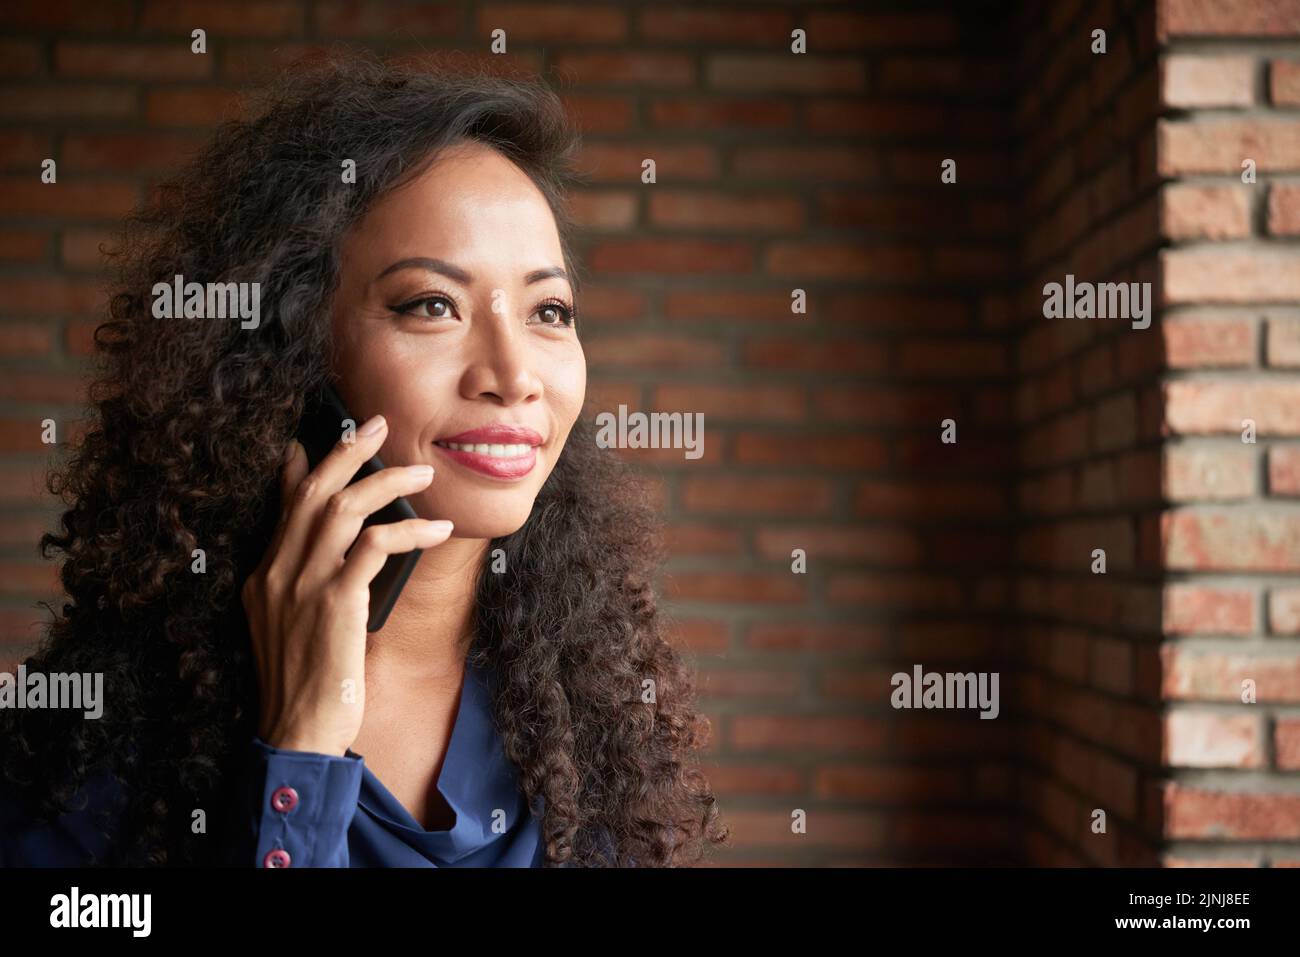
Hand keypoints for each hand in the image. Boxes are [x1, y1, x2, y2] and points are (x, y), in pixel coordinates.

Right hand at [242, 414, 452, 756]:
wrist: (297, 731)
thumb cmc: (308, 684)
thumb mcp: (292, 627)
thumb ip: (306, 584)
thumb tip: (337, 552)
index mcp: (265, 575)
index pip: (284, 506)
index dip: (302, 467)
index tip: (317, 437)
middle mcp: (278, 572)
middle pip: (312, 490)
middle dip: (348, 451)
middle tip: (378, 424)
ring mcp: (304, 585)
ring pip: (343, 508)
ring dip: (387, 483)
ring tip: (422, 474)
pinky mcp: (335, 602)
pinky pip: (374, 547)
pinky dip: (408, 532)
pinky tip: (436, 531)